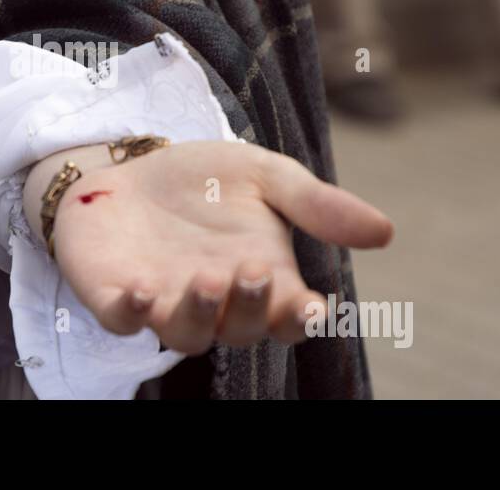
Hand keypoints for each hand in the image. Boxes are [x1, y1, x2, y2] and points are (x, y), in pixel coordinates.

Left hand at [26, 141, 392, 353]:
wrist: (127, 164)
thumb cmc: (202, 180)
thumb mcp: (265, 177)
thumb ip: (316, 204)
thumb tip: (385, 232)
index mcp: (260, 280)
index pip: (289, 318)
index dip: (300, 318)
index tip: (311, 304)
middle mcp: (214, 303)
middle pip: (240, 329)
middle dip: (251, 306)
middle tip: (253, 268)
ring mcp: (162, 303)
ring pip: (186, 335)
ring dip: (199, 313)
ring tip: (208, 277)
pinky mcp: (114, 297)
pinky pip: (122, 320)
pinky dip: (131, 313)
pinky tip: (140, 291)